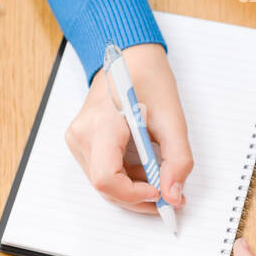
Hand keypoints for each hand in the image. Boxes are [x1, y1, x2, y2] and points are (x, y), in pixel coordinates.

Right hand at [65, 43, 191, 214]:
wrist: (130, 58)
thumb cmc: (149, 79)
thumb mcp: (173, 119)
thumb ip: (177, 160)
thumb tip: (173, 195)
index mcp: (102, 124)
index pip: (107, 179)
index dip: (134, 194)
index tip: (160, 193)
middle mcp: (82, 134)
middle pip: (105, 186)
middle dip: (138, 197)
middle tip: (169, 195)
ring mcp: (78, 139)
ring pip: (103, 184)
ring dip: (133, 189)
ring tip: (160, 178)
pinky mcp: (81, 142)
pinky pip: (101, 172)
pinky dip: (125, 178)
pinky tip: (145, 169)